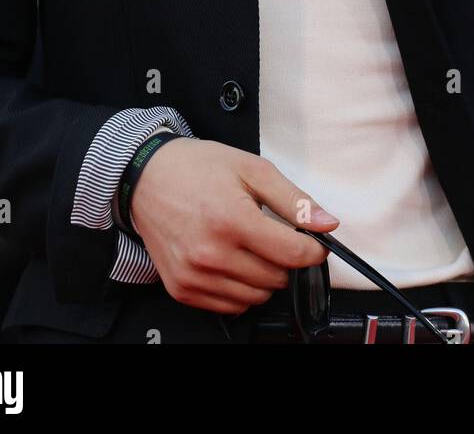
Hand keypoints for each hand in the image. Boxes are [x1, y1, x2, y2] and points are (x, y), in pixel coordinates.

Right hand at [130, 137, 339, 314]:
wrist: (146, 178)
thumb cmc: (198, 168)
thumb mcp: (252, 169)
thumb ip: (293, 199)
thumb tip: (327, 223)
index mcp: (232, 219)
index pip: (293, 254)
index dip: (313, 249)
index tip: (314, 242)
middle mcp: (211, 254)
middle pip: (276, 278)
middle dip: (285, 259)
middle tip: (273, 235)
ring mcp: (195, 276)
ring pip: (256, 297)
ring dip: (263, 277)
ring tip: (249, 246)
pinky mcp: (183, 289)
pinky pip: (230, 306)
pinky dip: (240, 289)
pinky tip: (232, 261)